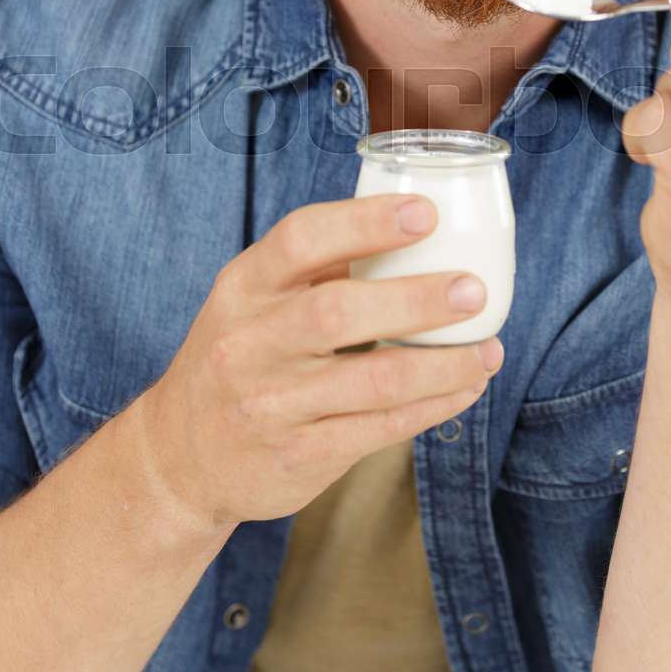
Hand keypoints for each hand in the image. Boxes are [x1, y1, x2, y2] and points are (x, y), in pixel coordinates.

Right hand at [139, 194, 504, 529]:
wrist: (181, 457)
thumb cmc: (237, 357)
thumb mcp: (250, 301)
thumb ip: (313, 265)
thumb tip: (409, 219)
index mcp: (242, 287)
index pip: (300, 240)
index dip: (364, 223)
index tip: (425, 214)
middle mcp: (249, 343)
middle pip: (338, 312)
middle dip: (416, 300)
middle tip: (474, 289)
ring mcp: (272, 404)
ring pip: (373, 381)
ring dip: (443, 364)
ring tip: (489, 349)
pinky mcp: (298, 455)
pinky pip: (380, 429)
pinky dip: (433, 406)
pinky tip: (465, 387)